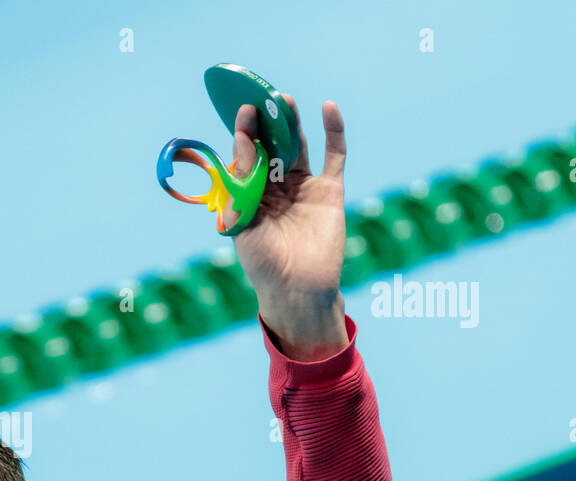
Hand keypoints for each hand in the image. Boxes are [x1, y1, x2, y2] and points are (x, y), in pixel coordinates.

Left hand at [224, 95, 349, 360]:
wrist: (297, 289)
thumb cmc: (263, 264)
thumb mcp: (243, 223)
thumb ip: (243, 185)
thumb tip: (241, 146)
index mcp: (250, 195)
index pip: (246, 156)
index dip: (244, 133)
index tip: (243, 111)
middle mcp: (275, 188)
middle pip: (271, 145)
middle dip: (266, 122)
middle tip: (263, 97)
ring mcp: (303, 187)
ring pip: (297, 146)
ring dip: (292, 122)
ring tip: (284, 98)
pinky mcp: (329, 191)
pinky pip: (334, 155)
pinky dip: (333, 131)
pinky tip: (328, 108)